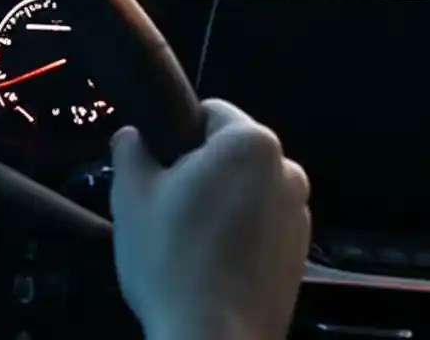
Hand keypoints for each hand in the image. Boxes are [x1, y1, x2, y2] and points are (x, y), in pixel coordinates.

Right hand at [110, 99, 309, 339]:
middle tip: (163, 206)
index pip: (208, 112)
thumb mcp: (131, 195)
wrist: (212, 339)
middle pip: (229, 154)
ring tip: (185, 239)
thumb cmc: (173, 265)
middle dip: (198, 172)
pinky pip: (260, 224)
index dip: (175, 136)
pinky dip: (237, 233)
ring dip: (218, 203)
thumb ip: (130, 150)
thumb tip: (131, 137)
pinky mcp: (299, 251)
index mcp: (250, 144)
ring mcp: (298, 214)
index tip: (157, 166)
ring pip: (245, 191)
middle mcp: (286, 172)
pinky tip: (208, 260)